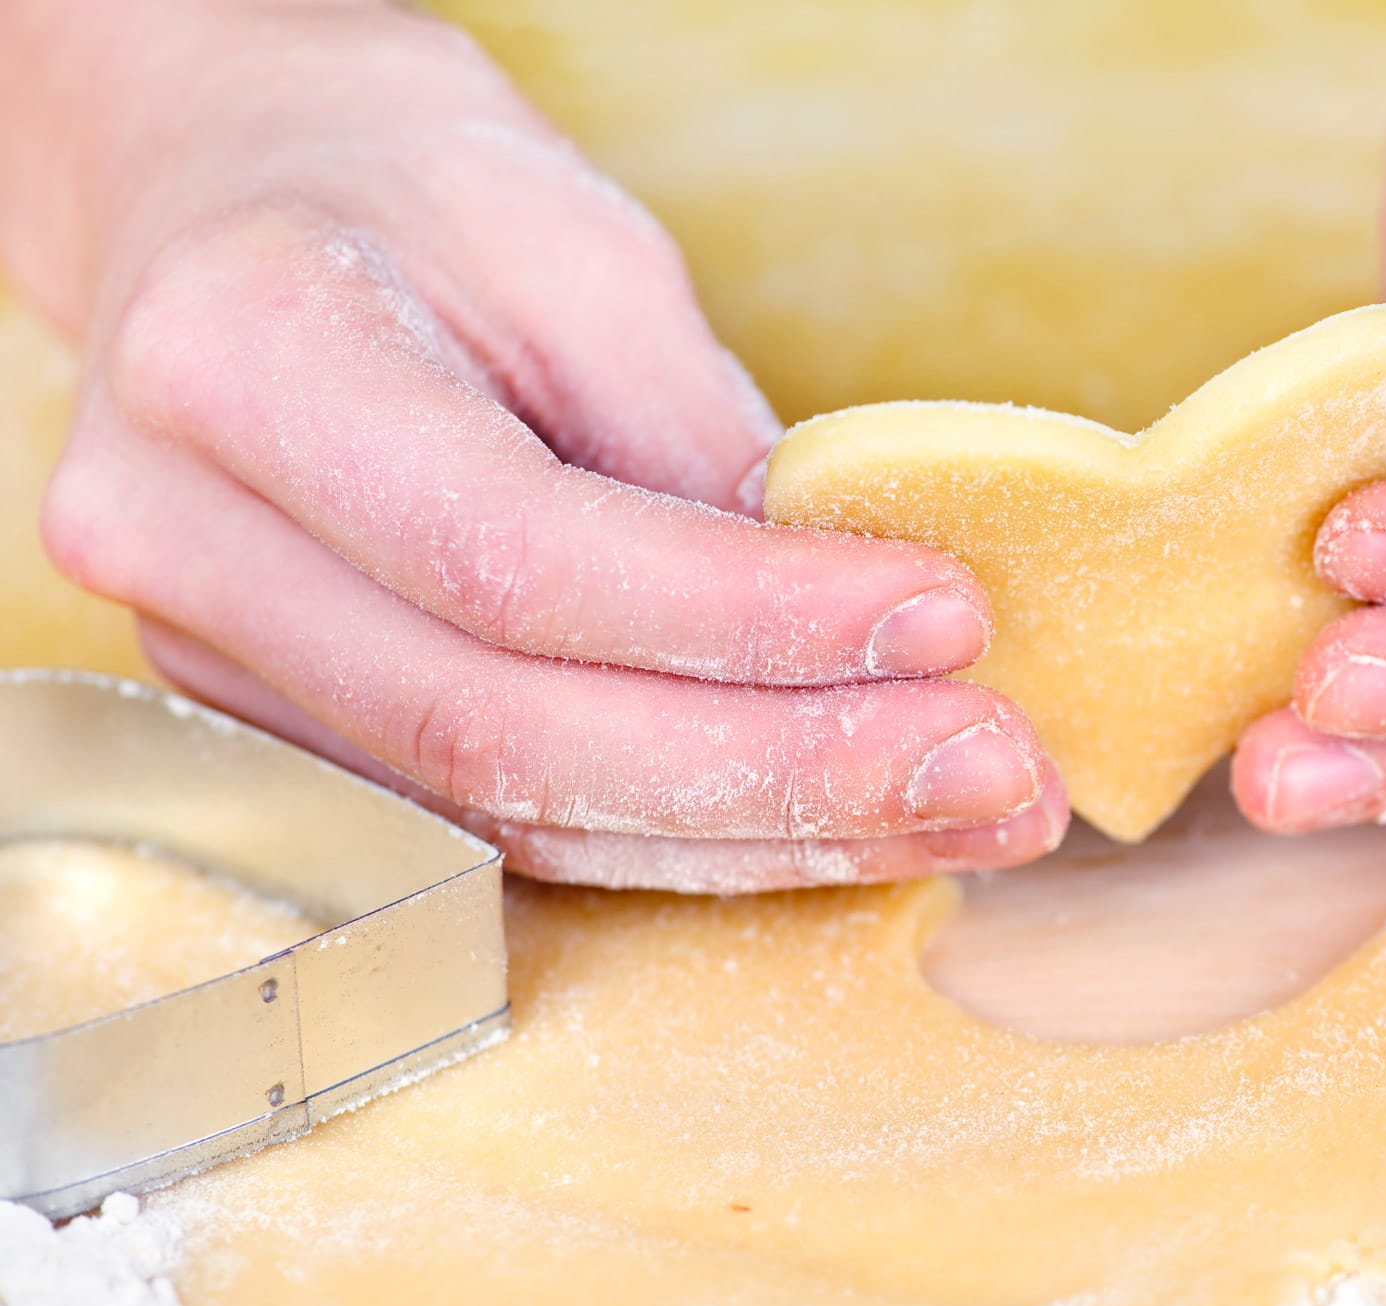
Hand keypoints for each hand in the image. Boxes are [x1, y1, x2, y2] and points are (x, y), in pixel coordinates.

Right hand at [0, 1, 1064, 888]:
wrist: (237, 202)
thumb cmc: (412, 190)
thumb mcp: (578, 254)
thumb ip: (696, 449)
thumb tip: (867, 631)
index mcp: (246, 368)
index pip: (520, 561)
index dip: (753, 618)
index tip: (948, 621)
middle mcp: (191, 543)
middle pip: (510, 735)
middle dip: (788, 775)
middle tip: (999, 775)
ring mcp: (214, 659)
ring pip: (514, 817)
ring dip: (765, 839)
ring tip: (963, 815)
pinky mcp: (288, 727)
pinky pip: (505, 827)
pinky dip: (686, 840)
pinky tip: (836, 826)